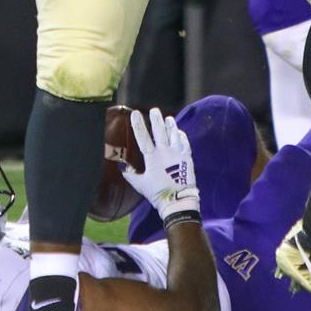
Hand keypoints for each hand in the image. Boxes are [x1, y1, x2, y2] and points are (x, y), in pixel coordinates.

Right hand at [120, 108, 199, 222]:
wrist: (178, 200)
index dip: (138, 124)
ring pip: (174, 135)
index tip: (135, 113)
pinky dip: (182, 136)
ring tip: (168, 118)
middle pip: (160, 131)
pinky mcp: (187, 158)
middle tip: (154, 110)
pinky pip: (185, 143)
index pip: (143, 137)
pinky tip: (180, 132)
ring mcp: (178, 154)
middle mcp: (165, 152)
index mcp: (152, 158)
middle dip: (156, 119)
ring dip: (171, 125)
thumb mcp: (141, 185)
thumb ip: (131, 175)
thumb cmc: (158, 193)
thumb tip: (123, 169)